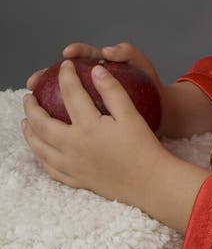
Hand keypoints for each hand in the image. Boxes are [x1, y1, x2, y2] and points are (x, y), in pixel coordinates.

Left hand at [22, 59, 170, 209]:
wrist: (149, 183)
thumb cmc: (143, 147)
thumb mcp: (131, 114)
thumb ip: (112, 90)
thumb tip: (96, 69)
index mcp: (88, 127)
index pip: (71, 94)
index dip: (66, 76)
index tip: (64, 65)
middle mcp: (74, 147)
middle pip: (42, 124)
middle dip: (32, 107)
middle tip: (30, 94)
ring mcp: (71, 165)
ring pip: (40, 148)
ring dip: (29, 132)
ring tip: (25, 121)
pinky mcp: (75, 180)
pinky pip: (49, 168)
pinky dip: (40, 156)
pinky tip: (40, 150)